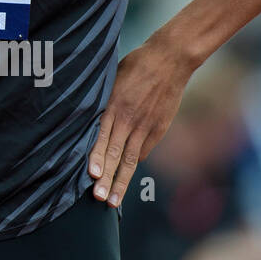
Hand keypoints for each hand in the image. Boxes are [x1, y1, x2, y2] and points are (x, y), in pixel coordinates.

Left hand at [88, 44, 190, 206]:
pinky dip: (133, 163)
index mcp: (114, 106)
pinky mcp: (159, 128)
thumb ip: (104, 102)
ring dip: (120, 181)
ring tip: (112, 201)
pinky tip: (126, 177)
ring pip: (130, 159)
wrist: (170, 58)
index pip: (102, 137)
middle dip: (106, 178)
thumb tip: (90, 121)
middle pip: (115, 153)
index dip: (96, 157)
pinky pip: (143, 150)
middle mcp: (129, 119)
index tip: (91, 176)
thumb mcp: (114, 80)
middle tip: (99, 198)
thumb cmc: (137, 65)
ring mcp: (146, 126)